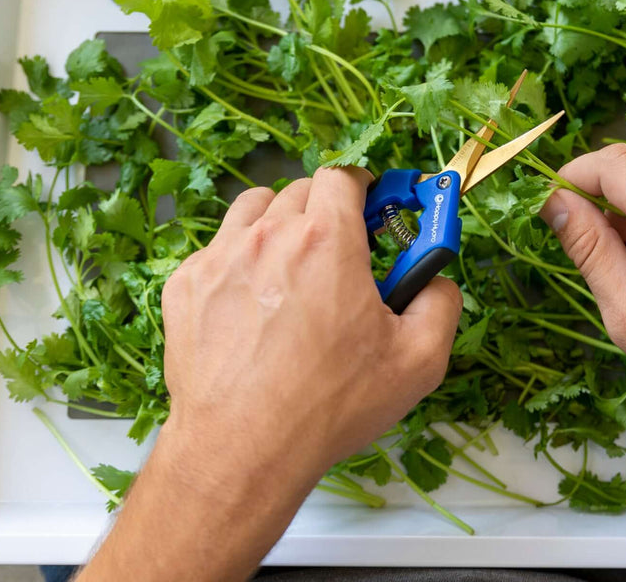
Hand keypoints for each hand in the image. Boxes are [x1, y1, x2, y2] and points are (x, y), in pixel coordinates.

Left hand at [78, 168, 461, 581]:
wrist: (241, 450)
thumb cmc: (330, 406)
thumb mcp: (418, 360)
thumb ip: (440, 301)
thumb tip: (436, 278)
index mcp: (327, 240)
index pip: (342, 175)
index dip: (363, 188)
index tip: (373, 213)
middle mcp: (268, 234)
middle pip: (300, 191)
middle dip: (325, 212)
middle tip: (340, 255)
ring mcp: (219, 258)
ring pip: (252, 210)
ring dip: (278, 225)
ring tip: (292, 271)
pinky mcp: (185, 286)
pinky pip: (216, 251)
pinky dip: (238, 264)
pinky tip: (252, 308)